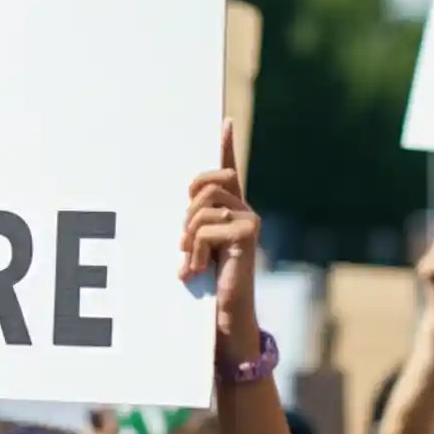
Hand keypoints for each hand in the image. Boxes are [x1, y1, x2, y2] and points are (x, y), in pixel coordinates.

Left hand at [180, 119, 261, 362]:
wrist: (224, 312)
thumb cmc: (207, 281)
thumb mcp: (195, 247)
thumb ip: (193, 225)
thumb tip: (184, 205)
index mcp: (229, 210)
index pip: (228, 171)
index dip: (227, 146)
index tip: (224, 121)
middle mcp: (244, 209)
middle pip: (206, 185)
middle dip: (188, 209)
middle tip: (185, 242)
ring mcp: (249, 220)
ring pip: (201, 209)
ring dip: (189, 237)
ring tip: (192, 260)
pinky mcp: (248, 234)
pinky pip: (206, 229)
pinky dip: (196, 251)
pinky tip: (200, 268)